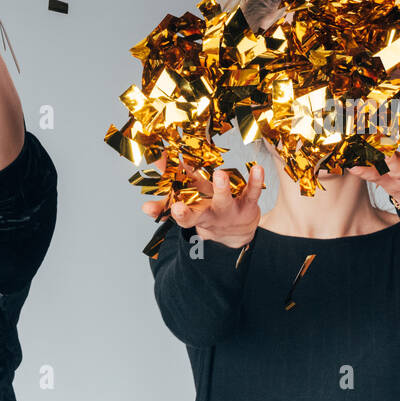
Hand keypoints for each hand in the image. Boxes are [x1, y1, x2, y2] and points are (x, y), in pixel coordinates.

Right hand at [141, 156, 264, 248]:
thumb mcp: (187, 207)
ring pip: (223, 201)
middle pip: (196, 215)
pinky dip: (255, 181)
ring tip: (218, 175)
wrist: (238, 231)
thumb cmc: (207, 211)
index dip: (168, 211)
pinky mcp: (248, 204)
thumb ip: (164, 202)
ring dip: (221, 189)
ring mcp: (229, 210)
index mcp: (193, 215)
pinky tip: (257, 169)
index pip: (178, 215)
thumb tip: (142, 205)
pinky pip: (252, 193)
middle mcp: (209, 215)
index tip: (151, 208)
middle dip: (185, 213)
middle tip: (177, 207)